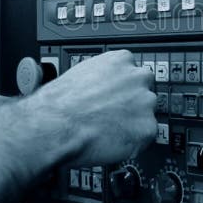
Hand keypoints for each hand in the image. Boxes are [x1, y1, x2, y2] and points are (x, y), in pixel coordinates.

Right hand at [21, 50, 156, 165]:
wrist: (55, 126)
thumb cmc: (60, 102)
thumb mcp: (81, 73)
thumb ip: (103, 76)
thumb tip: (105, 84)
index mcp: (121, 60)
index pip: (134, 71)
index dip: (124, 88)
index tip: (117, 97)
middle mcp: (137, 77)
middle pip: (145, 91)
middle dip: (132, 103)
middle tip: (114, 115)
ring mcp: (145, 102)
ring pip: (147, 114)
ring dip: (134, 122)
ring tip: (109, 129)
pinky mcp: (147, 128)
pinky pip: (146, 136)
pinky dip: (133, 142)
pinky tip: (113, 140)